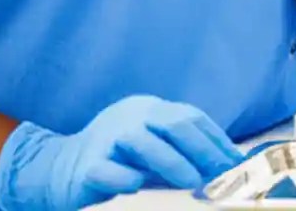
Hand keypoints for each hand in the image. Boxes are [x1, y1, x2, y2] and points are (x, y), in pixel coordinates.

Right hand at [0, 96, 243, 210]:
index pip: (189, 117)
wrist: (59, 171)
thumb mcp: (157, 155)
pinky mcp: (85, 165)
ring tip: (192, 181)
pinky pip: (106, 169)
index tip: (236, 163)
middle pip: (170, 122)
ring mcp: (105, 138)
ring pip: (140, 140)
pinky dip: (124, 177)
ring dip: (170, 160)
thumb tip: (229, 168)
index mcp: (149, 110)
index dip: (216, 139)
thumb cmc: (121, 164)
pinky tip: (137, 185)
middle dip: (200, 147)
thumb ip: (186, 156)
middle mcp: (129, 117)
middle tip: (220, 172)